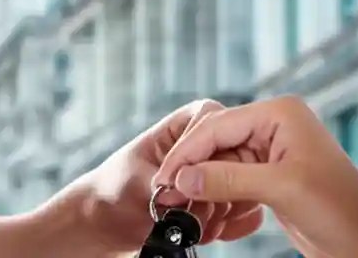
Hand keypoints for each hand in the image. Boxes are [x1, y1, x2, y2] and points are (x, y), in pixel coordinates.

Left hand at [67, 99, 265, 252]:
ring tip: (190, 224)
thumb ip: (168, 186)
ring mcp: (221, 175)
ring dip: (221, 215)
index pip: (222, 125)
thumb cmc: (115, 189)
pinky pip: (246, 215)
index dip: (207, 159)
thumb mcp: (137, 181)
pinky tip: (203, 233)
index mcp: (190, 123)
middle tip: (188, 212)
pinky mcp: (224, 201)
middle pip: (241, 162)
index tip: (185, 186)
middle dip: (217, 194)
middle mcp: (211, 146)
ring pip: (246, 191)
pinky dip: (228, 229)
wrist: (111, 223)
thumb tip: (193, 197)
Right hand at [151, 96, 357, 257]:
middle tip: (165, 191)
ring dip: (200, 180)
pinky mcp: (271, 175)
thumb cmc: (338, 209)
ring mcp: (272, 149)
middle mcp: (275, 125)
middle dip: (191, 166)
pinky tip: (198, 204)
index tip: (165, 177)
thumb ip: (228, 179)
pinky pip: (232, 177)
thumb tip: (183, 178)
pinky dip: (215, 191)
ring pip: (221, 160)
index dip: (188, 152)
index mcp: (280, 114)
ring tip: (177, 202)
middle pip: (216, 139)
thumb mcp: (280, 188)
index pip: (219, 125)